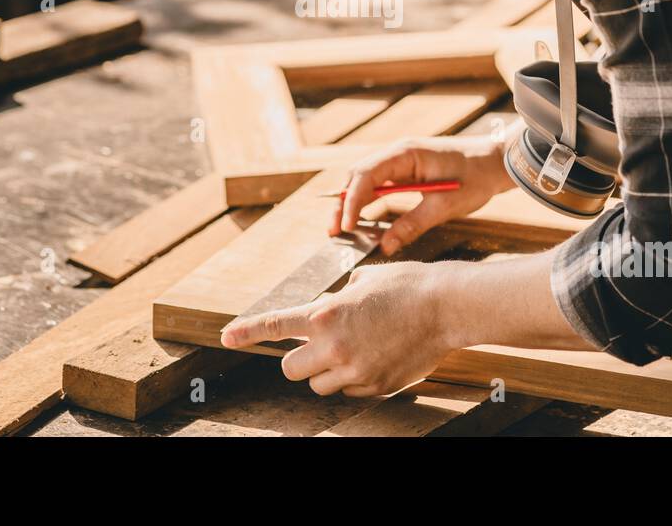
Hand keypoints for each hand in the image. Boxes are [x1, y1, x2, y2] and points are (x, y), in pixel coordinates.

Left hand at [220, 261, 457, 396]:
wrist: (446, 307)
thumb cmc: (407, 285)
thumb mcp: (364, 280)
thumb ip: (338, 300)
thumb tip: (332, 310)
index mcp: (325, 314)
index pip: (275, 325)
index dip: (246, 333)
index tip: (225, 338)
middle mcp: (333, 345)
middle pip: (290, 368)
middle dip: (299, 359)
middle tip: (318, 346)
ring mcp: (354, 371)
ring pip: (318, 385)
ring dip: (326, 372)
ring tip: (354, 350)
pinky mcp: (375, 387)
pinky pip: (348, 392)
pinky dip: (353, 380)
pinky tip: (376, 358)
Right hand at [334, 134, 515, 255]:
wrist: (496, 162)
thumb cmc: (474, 178)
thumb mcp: (444, 207)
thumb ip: (412, 225)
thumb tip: (385, 246)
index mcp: (405, 154)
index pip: (366, 175)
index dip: (351, 202)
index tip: (346, 226)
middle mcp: (398, 153)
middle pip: (359, 176)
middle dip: (344, 203)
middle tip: (334, 232)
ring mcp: (402, 161)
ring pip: (366, 179)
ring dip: (353, 202)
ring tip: (343, 228)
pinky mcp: (407, 170)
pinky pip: (380, 184)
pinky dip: (369, 200)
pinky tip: (364, 220)